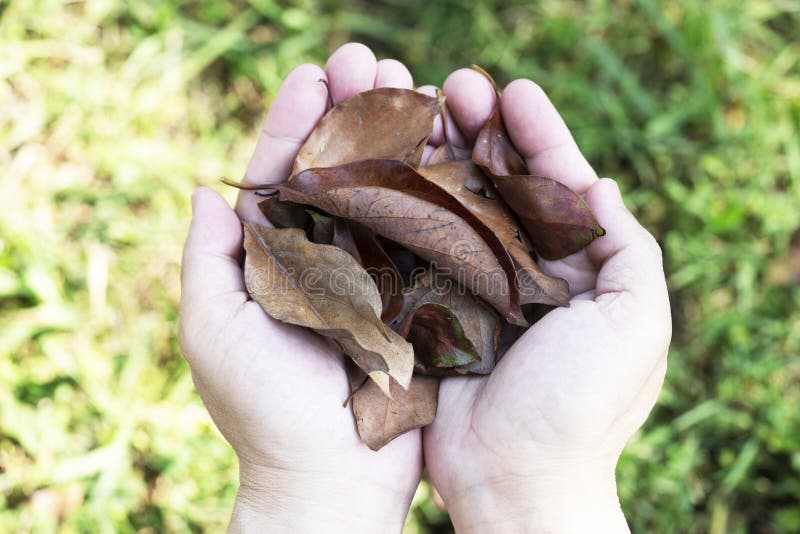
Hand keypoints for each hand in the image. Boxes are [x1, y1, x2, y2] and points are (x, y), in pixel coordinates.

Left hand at [179, 44, 421, 532]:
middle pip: (340, 168)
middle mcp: (326, 257)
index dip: (296, 118)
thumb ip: (209, 260)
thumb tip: (208, 188)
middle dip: (354, 111)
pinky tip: (454, 150)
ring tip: (419, 86)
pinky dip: (440, 191)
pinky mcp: (417, 297)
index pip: (283, 172)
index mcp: (272, 257)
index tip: (314, 71)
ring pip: (389, 191)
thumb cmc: (265, 412)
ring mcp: (375, 273)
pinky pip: (429, 236)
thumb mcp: (216, 331)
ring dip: (401, 137)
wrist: (330, 480)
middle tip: (374, 60)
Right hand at [422, 70, 670, 532]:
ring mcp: (471, 289)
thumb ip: (630, 252)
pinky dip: (402, 206)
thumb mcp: (637, 324)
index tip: (513, 90)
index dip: (539, 133)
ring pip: (453, 207)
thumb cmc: (583, 409)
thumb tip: (602, 186)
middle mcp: (522, 272)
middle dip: (480, 131)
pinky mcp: (429, 310)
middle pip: (499, 185)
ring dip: (438, 155)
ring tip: (415, 106)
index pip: (557, 185)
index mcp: (575, 270)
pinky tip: (385, 166)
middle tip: (453, 83)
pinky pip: (415, 248)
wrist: (515, 483)